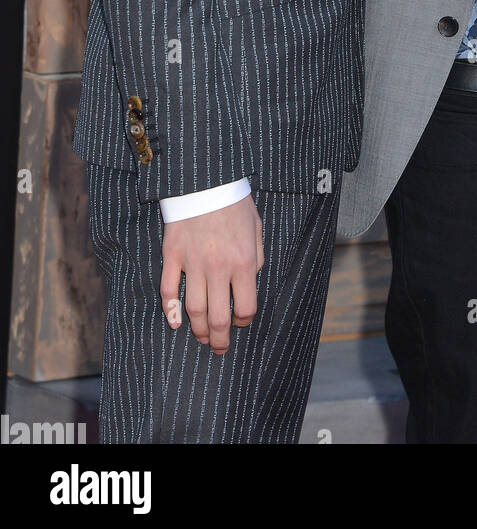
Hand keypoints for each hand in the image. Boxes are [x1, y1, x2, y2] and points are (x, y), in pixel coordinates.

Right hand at [160, 194, 264, 354]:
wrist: (206, 180)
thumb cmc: (234, 203)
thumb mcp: (256, 228)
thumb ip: (256, 258)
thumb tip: (250, 281)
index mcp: (243, 262)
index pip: (246, 306)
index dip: (244, 320)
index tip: (241, 322)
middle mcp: (218, 267)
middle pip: (218, 317)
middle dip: (220, 339)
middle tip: (219, 348)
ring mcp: (192, 263)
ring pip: (193, 309)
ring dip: (198, 330)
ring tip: (202, 338)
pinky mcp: (172, 256)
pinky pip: (168, 290)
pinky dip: (170, 310)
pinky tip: (175, 323)